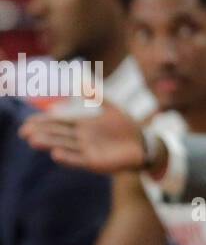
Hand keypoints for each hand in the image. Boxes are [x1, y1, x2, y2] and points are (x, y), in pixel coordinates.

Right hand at [19, 103, 148, 173]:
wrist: (142, 144)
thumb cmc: (124, 126)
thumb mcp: (111, 108)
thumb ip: (97, 97)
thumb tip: (83, 82)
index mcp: (83, 124)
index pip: (60, 122)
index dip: (45, 121)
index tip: (28, 121)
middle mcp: (81, 138)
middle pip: (58, 134)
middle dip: (41, 132)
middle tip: (24, 131)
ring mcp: (86, 150)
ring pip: (64, 146)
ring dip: (49, 143)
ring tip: (34, 140)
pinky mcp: (94, 162)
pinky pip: (78, 159)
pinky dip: (67, 157)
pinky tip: (55, 154)